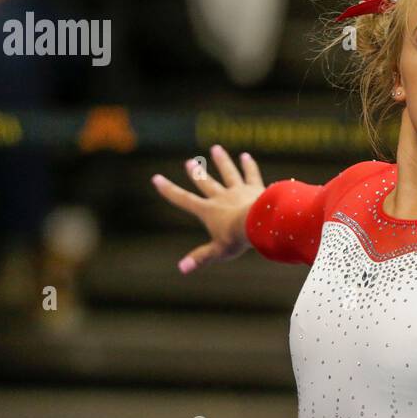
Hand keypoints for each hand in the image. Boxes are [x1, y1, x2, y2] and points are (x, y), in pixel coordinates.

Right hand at [150, 144, 264, 273]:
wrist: (260, 223)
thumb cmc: (237, 239)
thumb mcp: (217, 251)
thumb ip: (200, 258)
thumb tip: (181, 268)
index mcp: (208, 211)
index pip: (184, 199)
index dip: (169, 190)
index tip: (156, 179)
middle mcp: (221, 197)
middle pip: (206, 183)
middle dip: (197, 173)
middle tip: (189, 162)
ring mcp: (239, 191)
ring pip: (228, 173)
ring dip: (222, 161)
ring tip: (216, 149)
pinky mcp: (256, 189)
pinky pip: (251, 175)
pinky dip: (249, 166)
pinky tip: (246, 156)